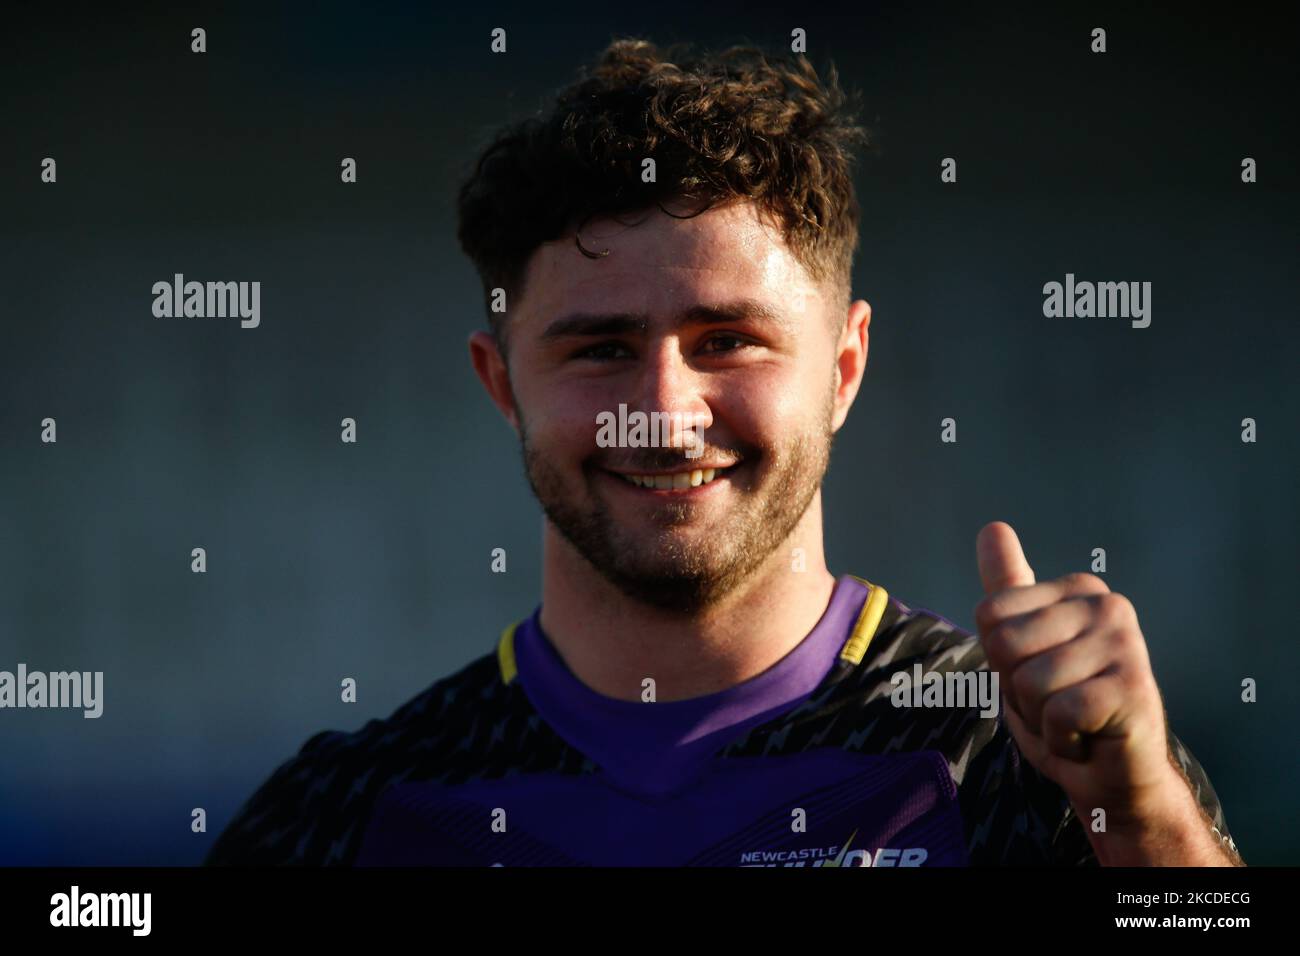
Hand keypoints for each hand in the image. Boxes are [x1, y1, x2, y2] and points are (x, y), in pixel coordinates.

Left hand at [972, 521, 1231, 863]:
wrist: (1113, 776)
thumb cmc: (1062, 709)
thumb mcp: (1022, 646)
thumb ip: (1007, 587)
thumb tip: (993, 527)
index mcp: (1077, 589)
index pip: (989, 613)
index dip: (1000, 660)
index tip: (1038, 675)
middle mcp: (1107, 605)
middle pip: (1003, 644)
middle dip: (1016, 690)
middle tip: (1056, 703)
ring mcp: (1126, 644)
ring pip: (1028, 682)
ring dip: (1039, 719)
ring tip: (1074, 722)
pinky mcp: (1134, 688)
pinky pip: (1058, 712)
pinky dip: (1061, 739)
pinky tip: (1089, 739)